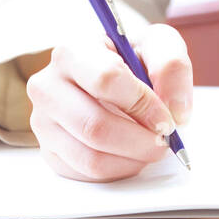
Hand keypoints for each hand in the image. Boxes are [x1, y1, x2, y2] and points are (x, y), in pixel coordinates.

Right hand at [26, 22, 192, 180]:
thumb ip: (172, 65)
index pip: (106, 79)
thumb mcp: (158, 46)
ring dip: (132, 159)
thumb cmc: (133, 60)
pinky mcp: (49, 151)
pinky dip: (119, 170)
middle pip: (95, 126)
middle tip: (163, 141)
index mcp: (72, 52)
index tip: (166, 117)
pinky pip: (87, 173)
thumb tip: (176, 110)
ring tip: (150, 146)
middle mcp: (47, 87)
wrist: (109, 77)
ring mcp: (43, 122)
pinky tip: (131, 154)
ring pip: (90, 157)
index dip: (143, 104)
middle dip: (140, 140)